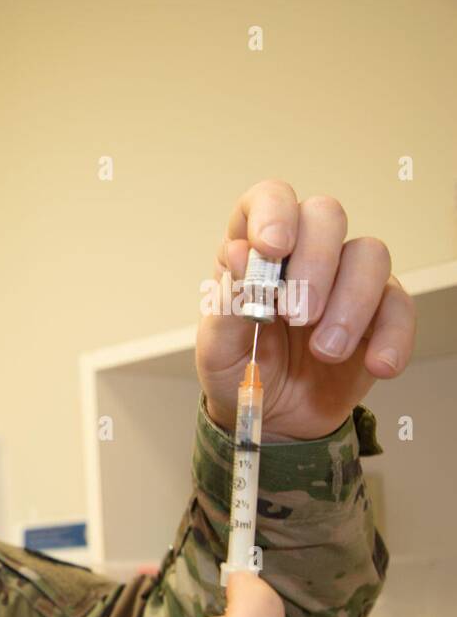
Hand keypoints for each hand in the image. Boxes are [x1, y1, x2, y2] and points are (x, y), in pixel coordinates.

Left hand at [197, 180, 415, 440]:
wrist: (270, 418)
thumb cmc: (237, 371)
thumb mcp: (217, 348)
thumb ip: (226, 305)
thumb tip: (240, 254)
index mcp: (255, 250)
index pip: (270, 198)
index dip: (274, 211)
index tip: (273, 248)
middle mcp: (303, 253)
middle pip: (327, 214)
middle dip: (316, 262)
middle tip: (298, 315)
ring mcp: (344, 279)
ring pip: (370, 253)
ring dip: (350, 303)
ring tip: (325, 352)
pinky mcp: (378, 312)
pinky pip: (400, 305)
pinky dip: (393, 335)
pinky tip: (376, 364)